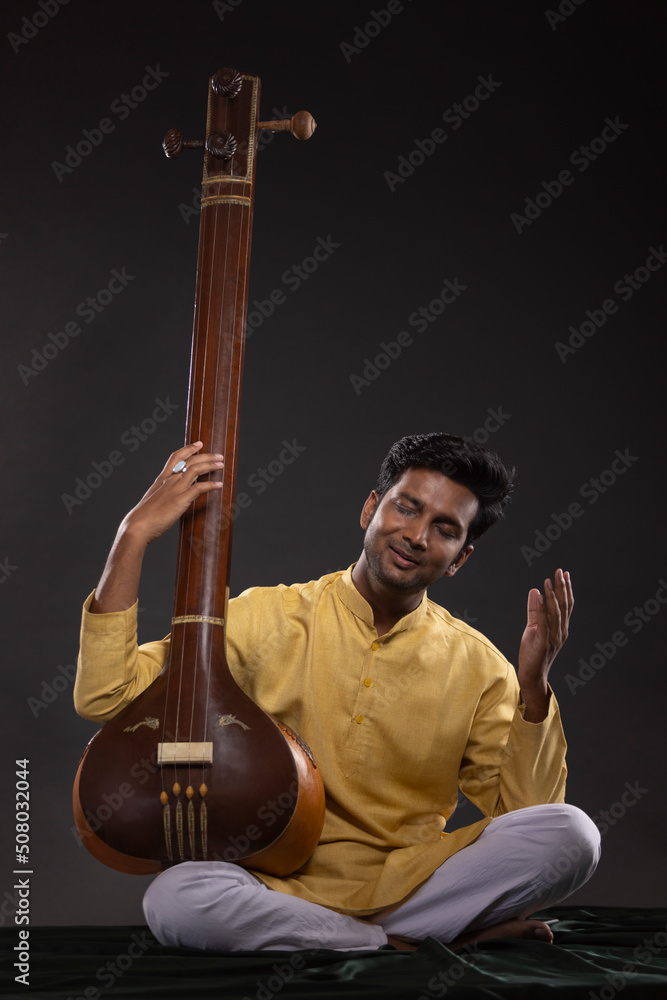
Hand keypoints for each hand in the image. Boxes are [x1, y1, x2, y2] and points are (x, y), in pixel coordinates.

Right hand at [122, 441, 223, 545]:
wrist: (138, 525)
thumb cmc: (145, 516)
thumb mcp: (156, 499)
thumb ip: (166, 493)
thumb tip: (178, 494)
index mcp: (162, 479)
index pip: (176, 457)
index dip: (188, 449)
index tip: (199, 444)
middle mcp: (169, 481)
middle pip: (189, 461)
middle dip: (206, 456)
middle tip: (218, 456)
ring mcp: (174, 489)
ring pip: (195, 470)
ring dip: (210, 465)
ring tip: (221, 465)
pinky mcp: (180, 500)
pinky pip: (198, 488)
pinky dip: (210, 485)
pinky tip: (219, 485)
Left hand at [517, 569, 572, 719]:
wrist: (531, 675)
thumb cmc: (532, 652)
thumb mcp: (533, 627)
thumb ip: (534, 610)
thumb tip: (535, 591)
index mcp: (560, 627)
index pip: (566, 605)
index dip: (566, 589)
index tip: (564, 573)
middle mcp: (561, 632)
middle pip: (564, 606)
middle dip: (562, 588)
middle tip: (559, 571)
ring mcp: (554, 638)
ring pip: (556, 614)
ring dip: (553, 596)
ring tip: (549, 581)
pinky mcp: (544, 644)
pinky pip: (544, 625)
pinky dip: (543, 610)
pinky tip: (541, 598)